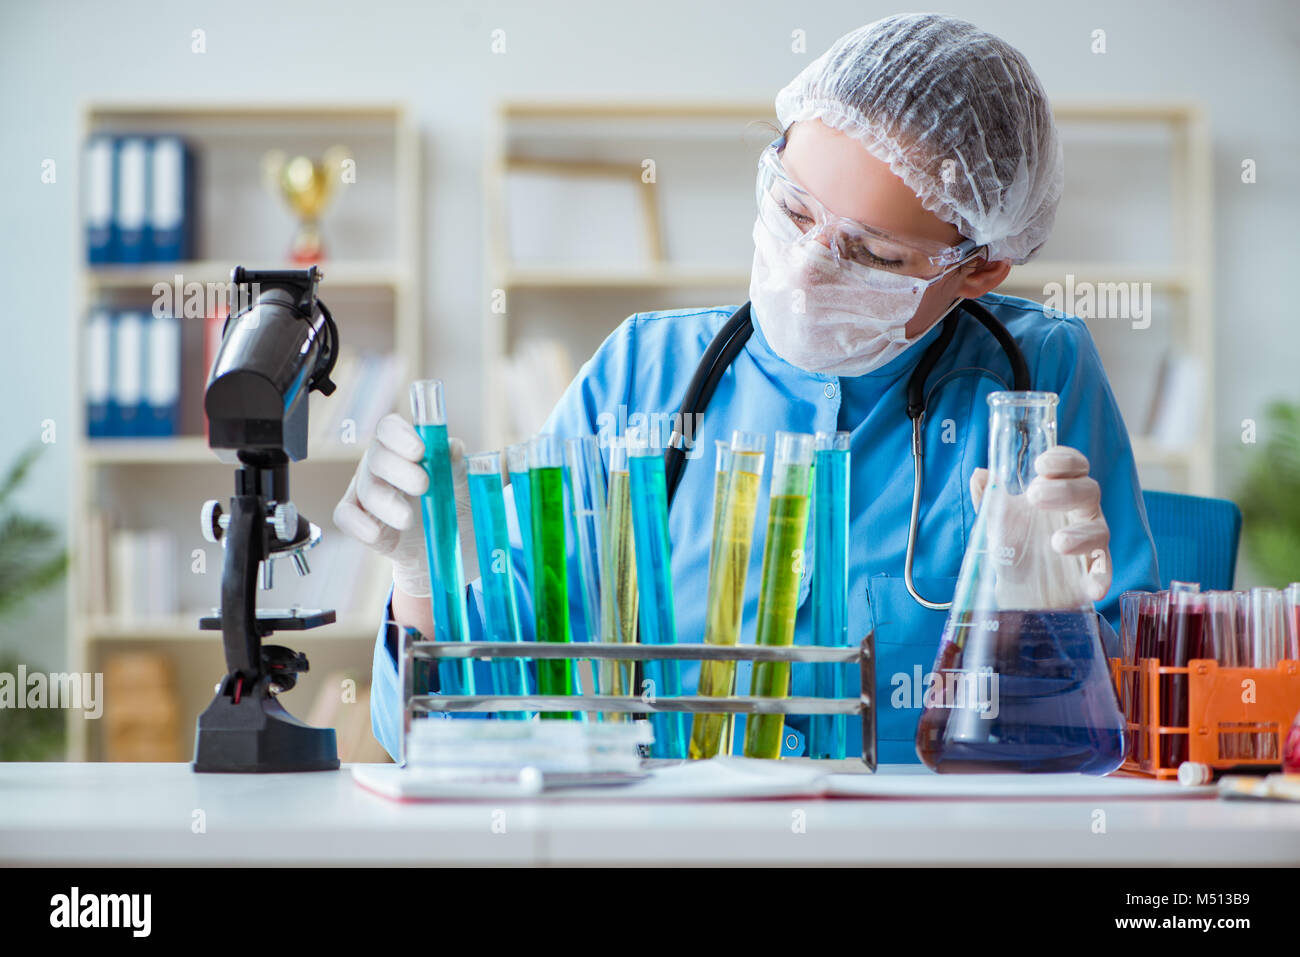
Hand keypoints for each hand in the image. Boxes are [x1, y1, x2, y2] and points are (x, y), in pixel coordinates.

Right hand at [333, 413, 474, 598]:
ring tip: (408, 520)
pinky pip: (346, 516)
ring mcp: (368, 492)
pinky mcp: (362, 521)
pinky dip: (358, 525)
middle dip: (398, 470)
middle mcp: (380, 465)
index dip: (399, 435)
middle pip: (376, 457)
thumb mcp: (463, 484)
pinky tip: (375, 533)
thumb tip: (453, 448)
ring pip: (365, 490)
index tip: (419, 450)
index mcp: (403, 446)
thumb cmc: (454, 502)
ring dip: (386, 503)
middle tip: (423, 484)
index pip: (389, 429)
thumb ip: (456, 466)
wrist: (450, 542)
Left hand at [970, 445, 1111, 602]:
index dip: (1063, 460)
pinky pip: (1103, 571)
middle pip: (1088, 490)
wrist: (1016, 585)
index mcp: (1059, 489)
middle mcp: (1080, 510)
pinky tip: (1093, 587)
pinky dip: (1100, 577)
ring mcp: (1090, 539)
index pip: (1072, 465)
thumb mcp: (997, 519)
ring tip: (1057, 542)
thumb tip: (979, 475)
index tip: (1041, 464)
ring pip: (1098, 529)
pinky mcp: (1094, 570)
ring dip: (1080, 534)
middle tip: (1034, 496)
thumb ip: (989, 497)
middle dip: (1065, 490)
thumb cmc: (1013, 541)